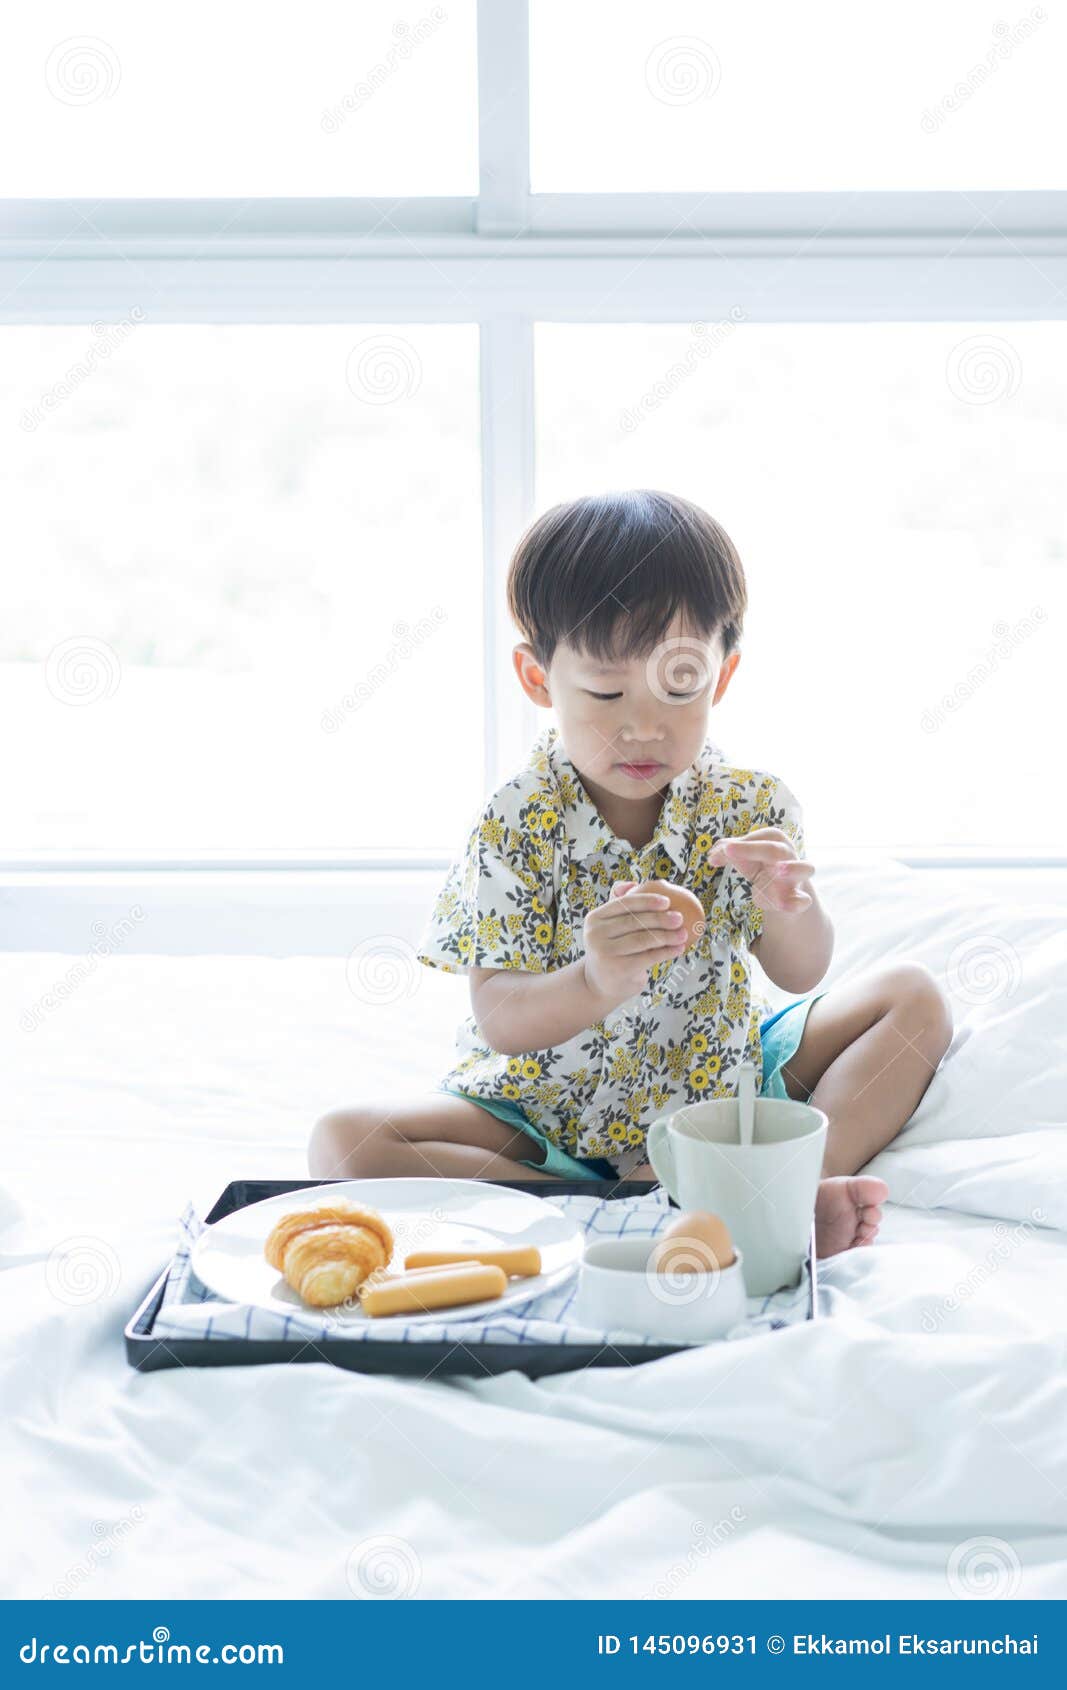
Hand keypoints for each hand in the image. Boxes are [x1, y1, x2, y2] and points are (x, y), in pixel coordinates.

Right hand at [582, 880, 688, 1005]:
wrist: (600, 983)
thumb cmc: (612, 948)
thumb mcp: (609, 926)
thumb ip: (619, 903)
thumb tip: (632, 883)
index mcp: (594, 918)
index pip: (623, 904)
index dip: (647, 901)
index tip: (667, 901)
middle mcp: (595, 934)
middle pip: (634, 922)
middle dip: (661, 918)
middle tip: (680, 918)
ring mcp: (606, 952)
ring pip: (643, 940)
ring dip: (668, 936)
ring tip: (683, 934)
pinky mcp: (618, 969)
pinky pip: (648, 957)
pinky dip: (666, 952)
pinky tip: (679, 948)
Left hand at [707, 827, 814, 915]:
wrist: (783, 892)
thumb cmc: (761, 866)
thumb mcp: (744, 857)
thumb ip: (726, 852)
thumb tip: (711, 857)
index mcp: (774, 840)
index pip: (759, 838)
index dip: (739, 845)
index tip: (719, 854)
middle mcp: (789, 855)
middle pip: (775, 849)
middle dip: (754, 849)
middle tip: (730, 850)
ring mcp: (797, 877)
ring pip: (805, 868)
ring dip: (792, 868)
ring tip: (779, 871)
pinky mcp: (800, 898)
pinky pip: (804, 900)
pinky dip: (798, 902)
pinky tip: (786, 905)